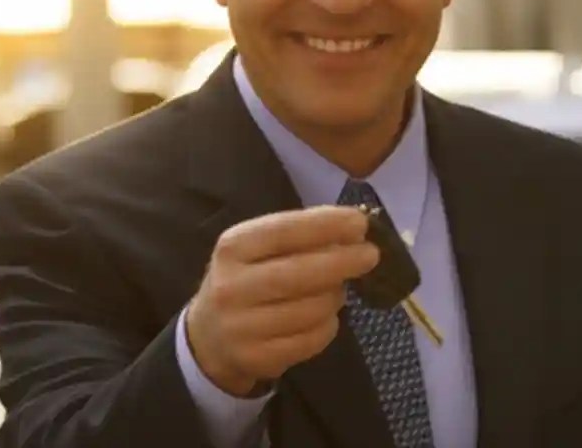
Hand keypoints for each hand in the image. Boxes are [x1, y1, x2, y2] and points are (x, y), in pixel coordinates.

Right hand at [185, 205, 378, 395]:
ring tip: (338, 290)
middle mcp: (232, 286)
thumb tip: (354, 228)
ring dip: (336, 297)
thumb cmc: (246, 279)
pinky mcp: (257, 358)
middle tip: (372, 255)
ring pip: (311, 309)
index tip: (359, 223)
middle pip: (299, 274)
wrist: (209, 336)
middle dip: (343, 262)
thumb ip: (300, 236)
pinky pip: (311, 339)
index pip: (283, 231)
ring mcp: (242, 327)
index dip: (325, 226)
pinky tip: (325, 317)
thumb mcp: (258, 249)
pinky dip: (329, 325)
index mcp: (233, 247)